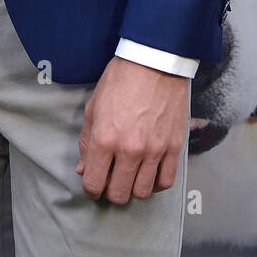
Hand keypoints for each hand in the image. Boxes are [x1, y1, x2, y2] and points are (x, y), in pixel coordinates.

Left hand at [75, 56, 188, 203]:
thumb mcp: (93, 108)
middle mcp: (129, 150)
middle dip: (110, 192)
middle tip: (110, 180)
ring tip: (129, 175)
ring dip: (133, 188)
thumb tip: (83, 168)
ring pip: (142, 192)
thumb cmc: (120, 80)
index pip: (93, 183)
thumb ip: (86, 142)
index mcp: (104, 139)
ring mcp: (154, 150)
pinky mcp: (173, 147)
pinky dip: (156, 183)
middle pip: (119, 194)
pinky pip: (166, 181)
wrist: (153, 62)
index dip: (90, 189)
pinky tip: (148, 173)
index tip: (92, 184)